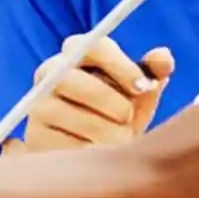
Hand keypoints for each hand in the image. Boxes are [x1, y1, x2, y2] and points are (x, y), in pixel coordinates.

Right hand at [4, 35, 174, 153]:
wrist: (98, 149)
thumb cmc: (121, 111)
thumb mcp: (140, 93)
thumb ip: (153, 72)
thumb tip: (164, 56)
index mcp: (76, 53)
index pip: (93, 45)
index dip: (120, 65)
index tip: (144, 86)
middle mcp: (49, 73)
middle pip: (73, 79)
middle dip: (108, 100)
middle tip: (128, 116)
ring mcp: (38, 105)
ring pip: (71, 116)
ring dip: (105, 131)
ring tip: (120, 139)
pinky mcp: (34, 136)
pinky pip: (65, 144)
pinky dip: (89, 151)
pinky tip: (98, 152)